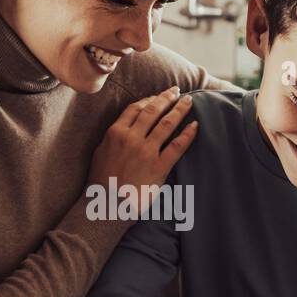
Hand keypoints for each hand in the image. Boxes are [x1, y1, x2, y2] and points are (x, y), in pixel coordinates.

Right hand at [89, 87, 197, 209]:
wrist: (106, 205)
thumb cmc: (101, 182)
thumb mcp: (100, 153)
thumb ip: (112, 137)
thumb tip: (122, 126)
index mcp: (116, 133)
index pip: (136, 108)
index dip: (149, 99)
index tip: (158, 96)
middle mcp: (131, 138)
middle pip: (153, 111)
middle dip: (167, 98)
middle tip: (177, 91)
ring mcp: (146, 152)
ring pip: (166, 124)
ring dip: (179, 110)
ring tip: (188, 101)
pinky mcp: (159, 166)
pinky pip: (177, 146)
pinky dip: (188, 134)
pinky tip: (195, 125)